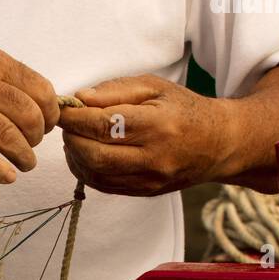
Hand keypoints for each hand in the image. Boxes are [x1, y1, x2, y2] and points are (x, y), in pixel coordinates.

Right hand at [0, 31, 60, 183]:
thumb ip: (0, 74)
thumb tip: (28, 98)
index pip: (40, 89)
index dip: (51, 112)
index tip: (47, 123)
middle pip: (29, 116)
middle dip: (38, 136)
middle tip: (33, 144)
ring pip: (9, 136)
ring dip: (24, 156)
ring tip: (25, 163)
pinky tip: (7, 176)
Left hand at [58, 75, 233, 195]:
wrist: (217, 144)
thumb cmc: (184, 109)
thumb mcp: (155, 87)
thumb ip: (115, 90)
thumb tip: (79, 98)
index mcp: (156, 125)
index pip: (103, 124)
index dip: (75, 117)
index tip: (61, 108)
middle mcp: (153, 157)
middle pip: (94, 154)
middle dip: (71, 137)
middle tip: (66, 124)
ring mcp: (148, 180)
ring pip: (95, 174)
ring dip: (75, 156)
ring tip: (74, 137)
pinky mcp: (144, 192)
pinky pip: (104, 186)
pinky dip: (85, 170)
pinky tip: (84, 155)